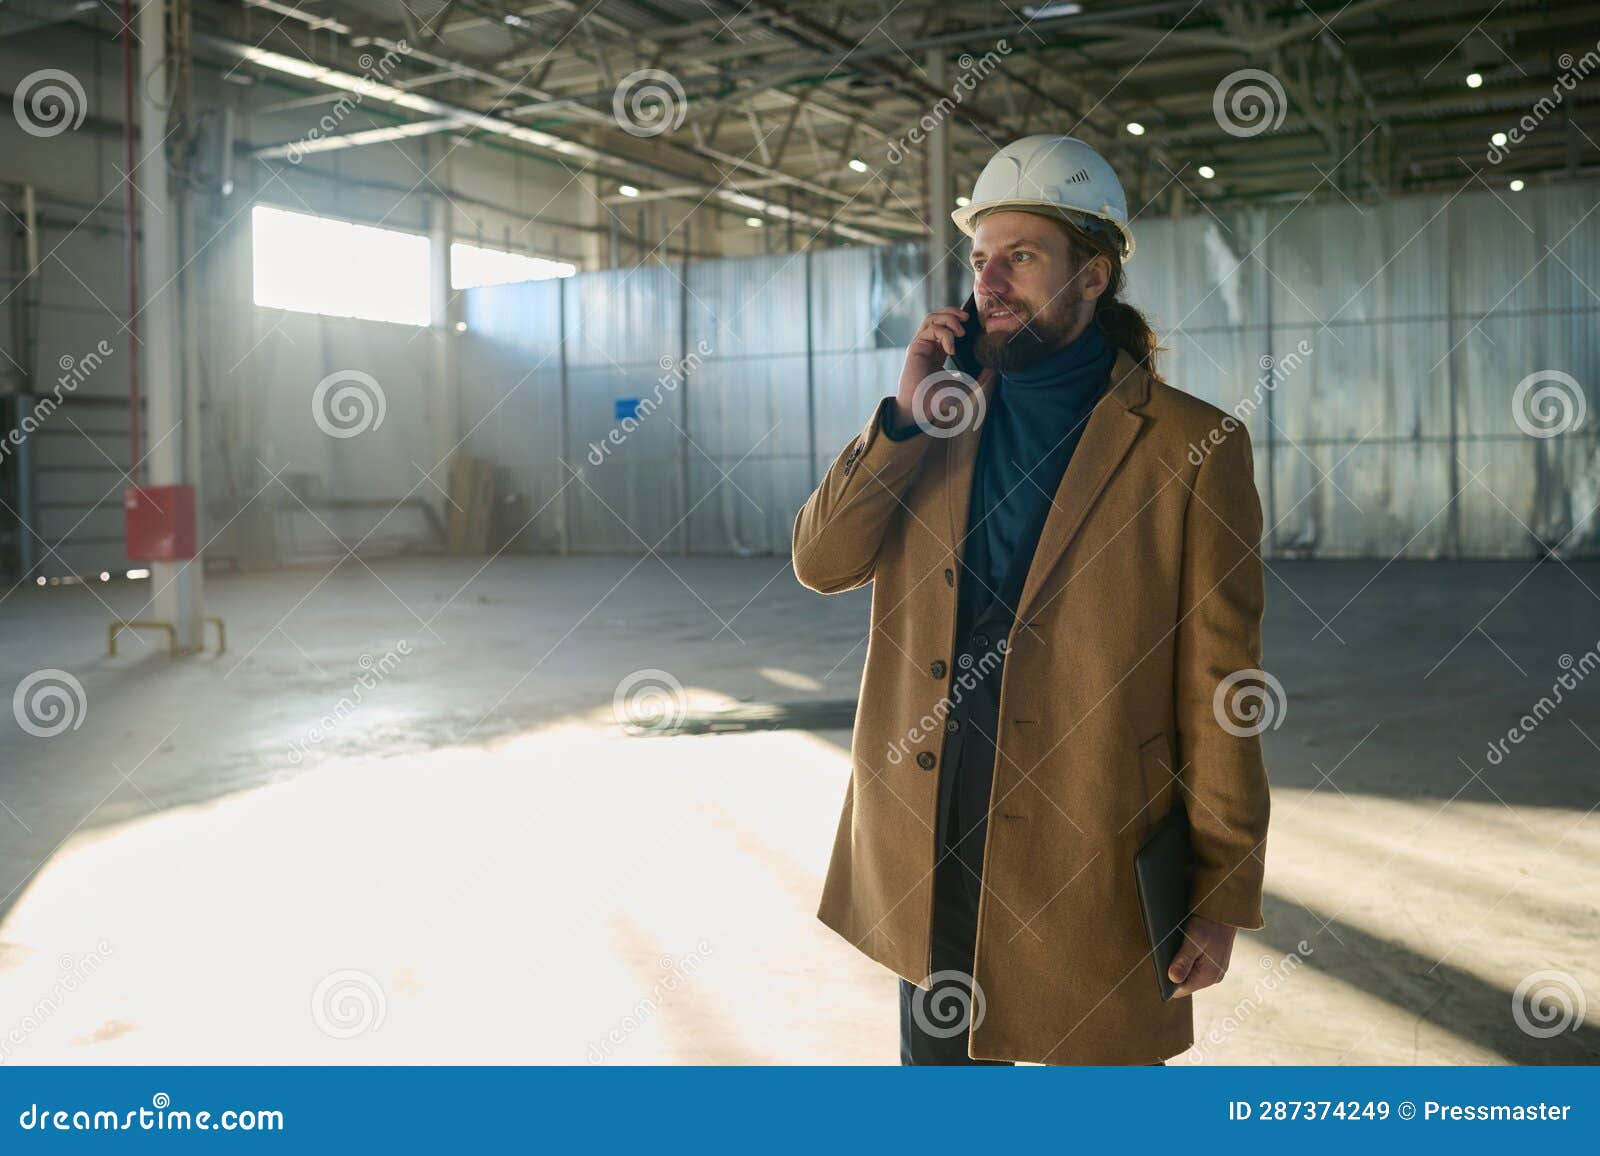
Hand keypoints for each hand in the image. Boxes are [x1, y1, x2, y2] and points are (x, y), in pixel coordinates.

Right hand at [895, 306, 996, 428]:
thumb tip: (993, 369)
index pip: (945, 325)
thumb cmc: (937, 400)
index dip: (957, 317)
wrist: (920, 410)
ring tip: (961, 331)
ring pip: (931, 318)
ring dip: (949, 318)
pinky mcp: (915, 348)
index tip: (973, 319)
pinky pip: (931, 330)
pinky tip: (951, 350)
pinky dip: (944, 335)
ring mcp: (920, 345)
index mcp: (936, 351)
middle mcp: (927, 345)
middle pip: (937, 316)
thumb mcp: (963, 386)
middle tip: (968, 318)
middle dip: (953, 312)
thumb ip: (977, 377)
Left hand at [1167, 914, 1235, 997]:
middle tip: (1168, 952)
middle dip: (1174, 970)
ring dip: (1181, 963)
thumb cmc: (1210, 924)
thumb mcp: (1194, 940)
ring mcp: (1215, 970)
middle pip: (1184, 982)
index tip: (1159, 965)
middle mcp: (1213, 977)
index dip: (1167, 980)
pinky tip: (1185, 945)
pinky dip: (1188, 958)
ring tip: (1177, 946)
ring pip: (1190, 973)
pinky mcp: (1214, 962)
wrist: (1226, 912)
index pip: (1180, 990)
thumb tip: (1172, 978)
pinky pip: (1196, 966)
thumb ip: (1184, 960)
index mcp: (1208, 976)